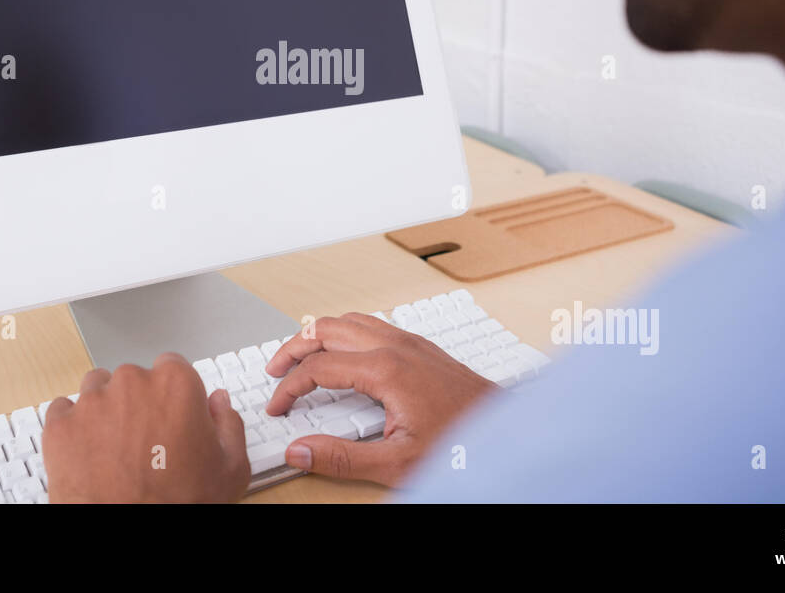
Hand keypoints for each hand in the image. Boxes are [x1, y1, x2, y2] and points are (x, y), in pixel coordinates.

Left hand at [42, 353, 249, 501]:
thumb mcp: (230, 470)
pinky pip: (63, 412)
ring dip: (104, 410)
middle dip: (138, 402)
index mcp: (175, 384)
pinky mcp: (59, 425)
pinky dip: (73, 428)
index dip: (173, 394)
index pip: (173, 365)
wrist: (128, 533)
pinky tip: (87, 452)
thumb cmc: (177, 504)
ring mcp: (91, 402)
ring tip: (114, 446)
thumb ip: (229, 425)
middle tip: (145, 441)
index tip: (172, 414)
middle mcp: (131, 383)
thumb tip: (219, 403)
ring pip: (97, 389)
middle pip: (133, 378)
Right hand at [264, 313, 496, 485]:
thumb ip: (342, 459)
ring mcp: (411, 342)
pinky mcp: (422, 346)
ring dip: (319, 335)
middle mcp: (396, 346)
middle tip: (274, 370)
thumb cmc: (463, 445)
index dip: (289, 387)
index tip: (277, 407)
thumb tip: (300, 451)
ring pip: (350, 320)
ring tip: (300, 357)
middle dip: (294, 347)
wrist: (509, 433)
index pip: (318, 367)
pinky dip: (344, 332)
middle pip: (327, 329)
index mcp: (385, 369)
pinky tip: (344, 352)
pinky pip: (372, 324)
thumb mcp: (397, 464)